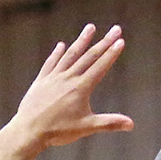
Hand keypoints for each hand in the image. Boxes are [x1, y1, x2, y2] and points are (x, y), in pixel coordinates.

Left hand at [11, 25, 133, 151]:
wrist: (29, 130)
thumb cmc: (59, 131)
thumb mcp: (87, 128)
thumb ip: (109, 123)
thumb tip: (131, 124)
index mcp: (80, 88)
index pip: (100, 67)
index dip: (111, 54)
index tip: (120, 41)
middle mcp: (68, 78)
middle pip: (89, 56)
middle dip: (104, 42)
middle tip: (115, 29)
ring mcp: (54, 77)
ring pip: (71, 54)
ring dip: (82, 41)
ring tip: (90, 27)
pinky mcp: (41, 80)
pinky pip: (51, 63)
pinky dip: (57, 54)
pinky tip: (62, 46)